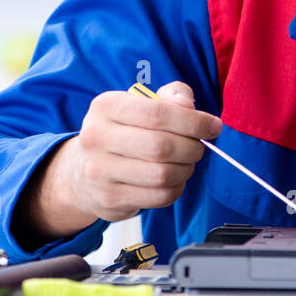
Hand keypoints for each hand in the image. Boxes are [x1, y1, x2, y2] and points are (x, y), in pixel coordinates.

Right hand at [20, 81, 220, 237]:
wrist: (83, 172)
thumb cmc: (123, 131)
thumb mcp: (140, 104)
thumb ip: (171, 96)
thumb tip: (189, 106)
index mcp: (106, 106)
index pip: (158, 113)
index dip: (193, 121)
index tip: (213, 126)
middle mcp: (96, 137)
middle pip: (162, 146)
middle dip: (192, 148)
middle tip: (199, 147)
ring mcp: (100, 171)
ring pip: (162, 174)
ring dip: (186, 169)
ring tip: (186, 162)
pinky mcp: (110, 198)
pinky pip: (159, 196)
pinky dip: (176, 188)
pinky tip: (174, 179)